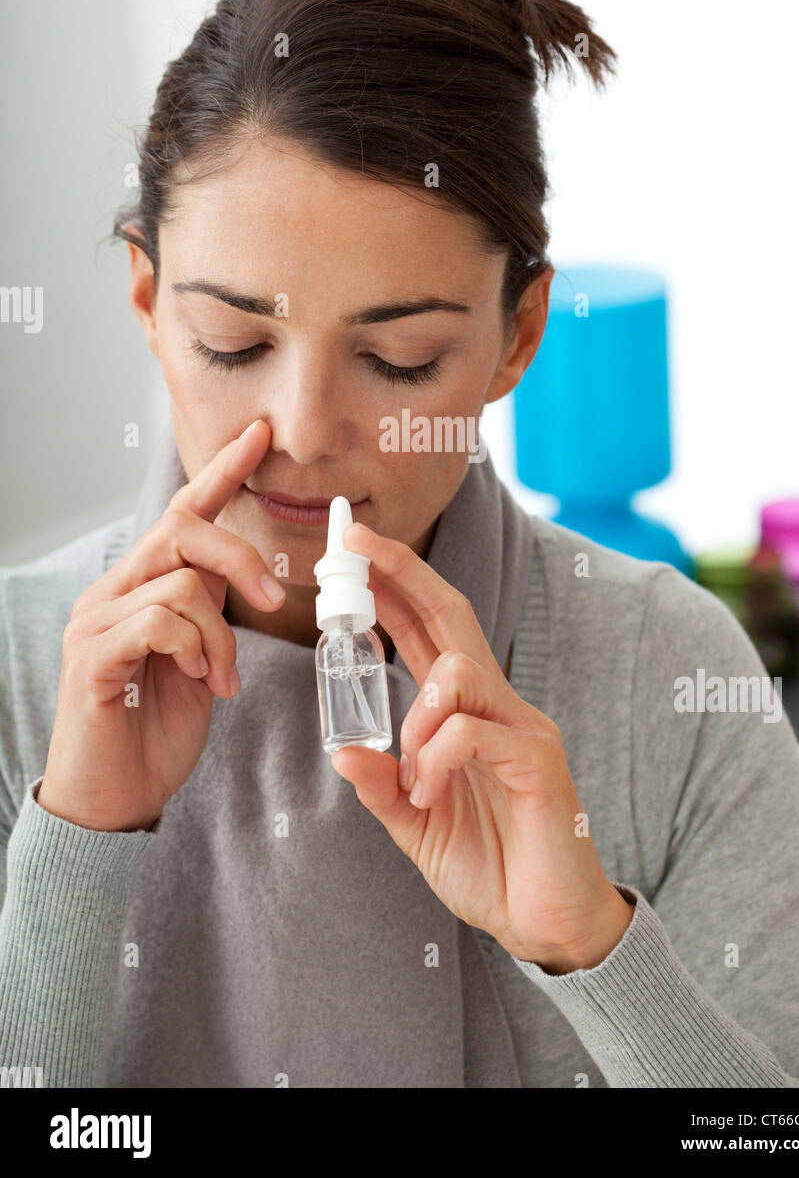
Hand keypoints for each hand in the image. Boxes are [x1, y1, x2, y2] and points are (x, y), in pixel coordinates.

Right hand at [38, 419, 285, 831]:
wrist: (115, 797)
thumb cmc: (156, 728)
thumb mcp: (201, 659)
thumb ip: (212, 613)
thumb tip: (247, 578)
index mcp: (144, 586)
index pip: (183, 513)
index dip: (221, 472)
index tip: (258, 435)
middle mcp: (114, 591)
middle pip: (182, 529)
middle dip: (241, 558)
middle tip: (273, 599)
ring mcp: (97, 621)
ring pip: (180, 581)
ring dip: (221, 634)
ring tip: (221, 679)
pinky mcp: (92, 657)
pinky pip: (158, 621)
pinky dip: (194, 648)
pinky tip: (198, 682)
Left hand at [334, 521, 634, 972]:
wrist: (546, 924)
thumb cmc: (490, 867)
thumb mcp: (416, 827)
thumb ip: (383, 789)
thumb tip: (343, 753)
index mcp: (467, 713)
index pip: (428, 632)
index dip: (394, 588)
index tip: (353, 553)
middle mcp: (499, 705)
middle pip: (453, 615)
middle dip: (402, 573)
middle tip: (356, 543)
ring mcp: (523, 727)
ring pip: (457, 672)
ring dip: (414, 715)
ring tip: (411, 772)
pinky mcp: (538, 760)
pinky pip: (471, 732)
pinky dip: (435, 760)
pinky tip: (431, 794)